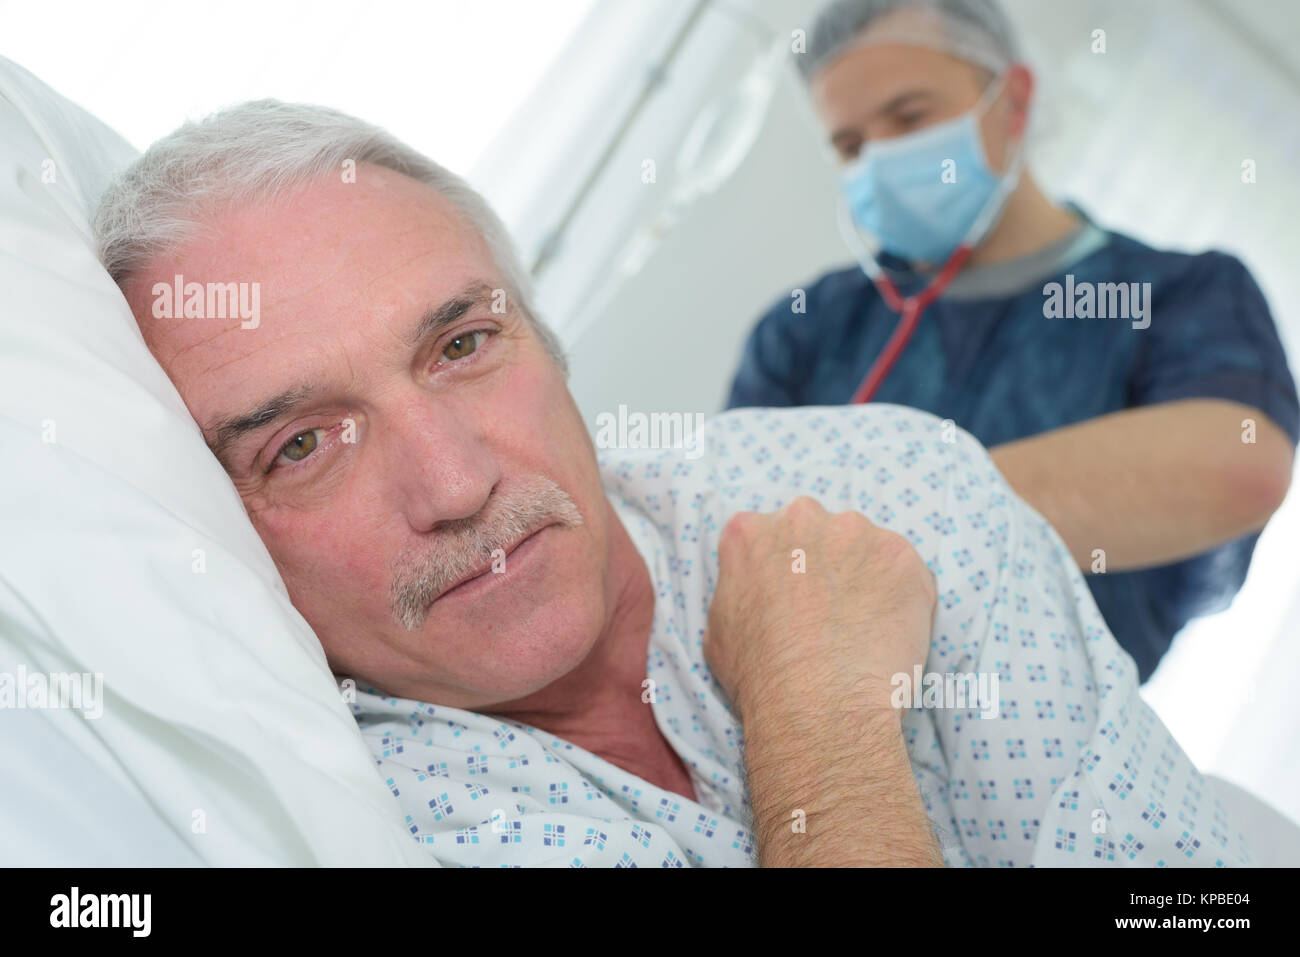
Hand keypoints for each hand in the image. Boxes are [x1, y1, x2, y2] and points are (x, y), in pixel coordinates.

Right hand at [703, 496, 936, 719]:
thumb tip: (756, 596)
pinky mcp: (898, 554)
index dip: (786, 569)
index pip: (769, 537)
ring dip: (867, 579)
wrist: (817, 705)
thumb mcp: (719, 631)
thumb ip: (738, 593)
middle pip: (821, 533)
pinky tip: (889, 635)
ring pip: (866, 549)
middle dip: (828, 565)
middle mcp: (800, 518)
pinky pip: (906, 572)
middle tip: (831, 614)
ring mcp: (854, 532)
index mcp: (750, 534)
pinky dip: (903, 599)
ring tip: (864, 630)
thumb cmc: (762, 679)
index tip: (796, 597)